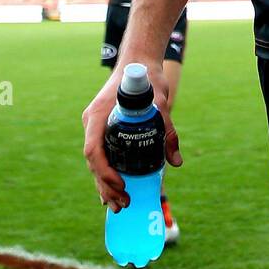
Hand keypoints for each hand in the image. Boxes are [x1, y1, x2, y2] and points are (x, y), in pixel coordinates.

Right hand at [82, 60, 181, 211]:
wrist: (138, 62)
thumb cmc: (147, 78)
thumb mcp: (161, 101)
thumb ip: (167, 129)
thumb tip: (176, 162)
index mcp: (98, 115)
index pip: (93, 150)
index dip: (104, 171)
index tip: (120, 184)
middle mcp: (92, 123)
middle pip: (94, 161)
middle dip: (106, 186)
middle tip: (123, 204)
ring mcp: (96, 126)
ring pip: (96, 161)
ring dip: (104, 185)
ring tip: (119, 205)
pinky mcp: (103, 129)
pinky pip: (101, 155)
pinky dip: (106, 173)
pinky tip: (113, 190)